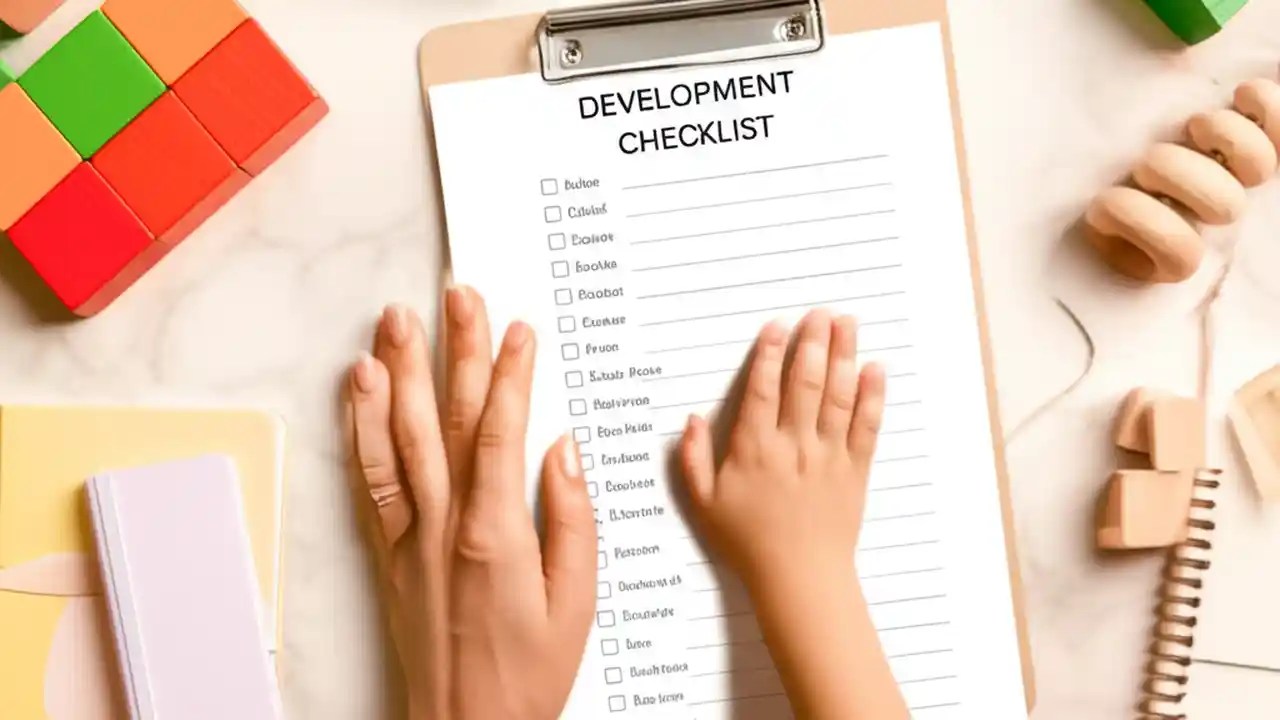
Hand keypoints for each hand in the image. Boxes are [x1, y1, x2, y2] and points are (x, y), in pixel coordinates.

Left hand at [346, 289, 596, 719]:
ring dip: (397, 374)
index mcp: (495, 535)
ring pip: (398, 438)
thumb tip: (563, 452)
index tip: (518, 329)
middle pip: (445, 420)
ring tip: (396, 320)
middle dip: (454, 351)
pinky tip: (358, 390)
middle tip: (456, 296)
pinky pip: (368, 480)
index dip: (509, 375)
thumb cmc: (527, 674)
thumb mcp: (577, 602)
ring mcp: (409, 537)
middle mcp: (444, 526)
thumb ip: (571, 520)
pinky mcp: (389, 554)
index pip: (500, 433)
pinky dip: (359, 429)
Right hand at [679, 309, 906, 719]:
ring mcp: (828, 456)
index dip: (770, 354)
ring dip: (844, 355)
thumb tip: (690, 419)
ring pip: (838, 395)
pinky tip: (874, 368)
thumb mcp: (704, 503)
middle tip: (819, 312)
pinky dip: (873, 395)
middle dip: (813, 342)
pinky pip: (867, 426)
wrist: (799, 577)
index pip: (763, 391)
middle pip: (806, 382)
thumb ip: (692, 458)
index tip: (776, 326)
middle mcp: (794, 446)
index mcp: (754, 450)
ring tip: (847, 323)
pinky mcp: (855, 470)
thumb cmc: (748, 541)